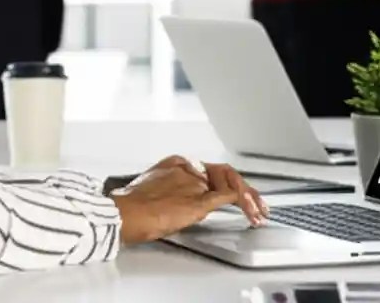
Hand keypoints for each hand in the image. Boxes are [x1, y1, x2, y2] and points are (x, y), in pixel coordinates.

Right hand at [107, 161, 258, 245]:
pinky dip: (243, 202)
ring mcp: (194, 184)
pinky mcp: (198, 200)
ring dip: (248, 197)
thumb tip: (191, 206)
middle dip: (244, 187)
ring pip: (231, 182)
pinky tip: (250, 209)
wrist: (123, 215)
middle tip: (256, 203)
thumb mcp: (154, 193)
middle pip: (224, 173)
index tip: (236, 193)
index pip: (209, 169)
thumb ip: (176, 193)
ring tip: (256, 211)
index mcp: (176, 164)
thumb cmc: (130, 210)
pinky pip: (228, 196)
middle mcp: (188, 169)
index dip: (227, 182)